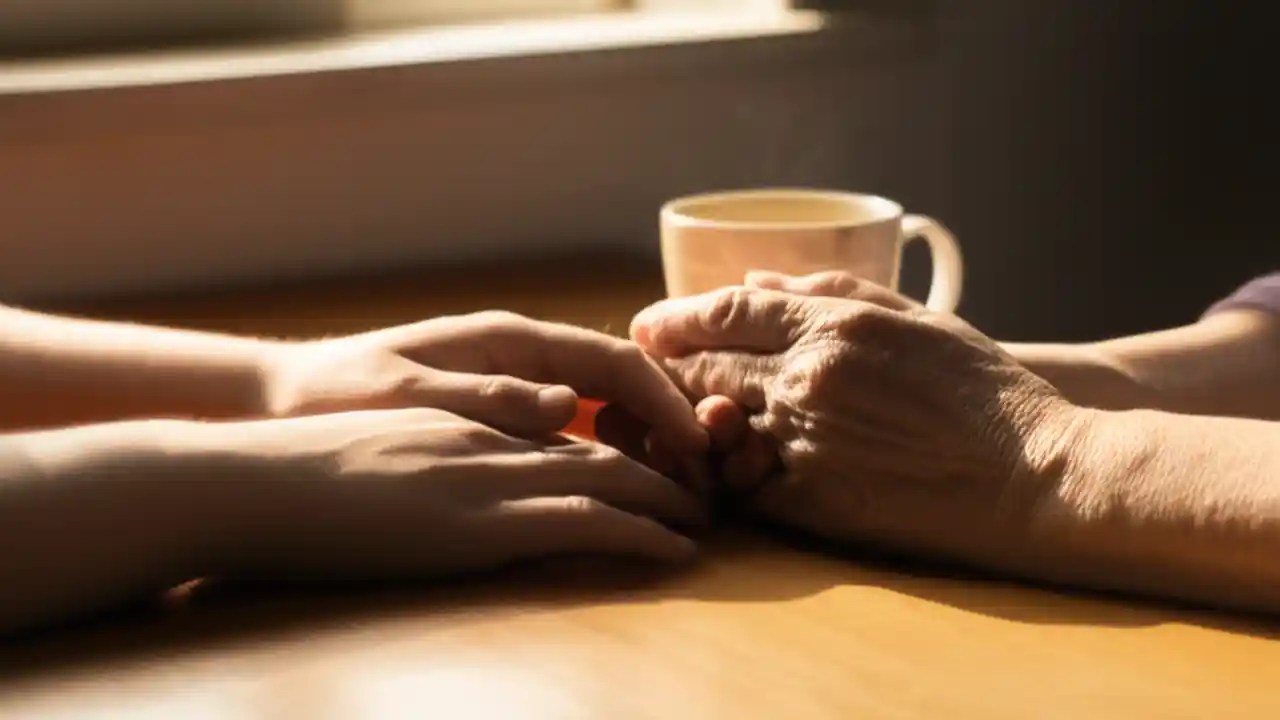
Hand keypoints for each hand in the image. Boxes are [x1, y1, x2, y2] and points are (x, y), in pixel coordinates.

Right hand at [198, 408, 701, 577]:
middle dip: (664, 462)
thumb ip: (451, 440)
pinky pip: (582, 520)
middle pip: (603, 439)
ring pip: (608, 474)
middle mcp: (489, 434)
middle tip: (709, 487)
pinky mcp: (480, 523)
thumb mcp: (388, 441)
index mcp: (467, 414)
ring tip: (709, 520)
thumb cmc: (302, 467)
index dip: (626, 432)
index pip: (569, 414)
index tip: (663, 458)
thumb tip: (505, 454)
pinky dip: (638, 531)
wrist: (251, 480)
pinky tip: (673, 548)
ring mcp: (488, 475)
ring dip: (668, 496)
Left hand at [259, 311, 706, 451]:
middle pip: (622, 375)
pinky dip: (610, 441)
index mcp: (508, 339)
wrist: (287, 392)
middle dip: (671, 417)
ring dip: (647, 431)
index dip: (664, 400)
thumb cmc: (341, 393)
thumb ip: (490, 398)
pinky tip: (619, 473)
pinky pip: (575, 416)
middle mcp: (521, 350)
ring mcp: (513, 373)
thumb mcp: (410, 396)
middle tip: (703, 473)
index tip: (696, 446)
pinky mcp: (500, 401)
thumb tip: (572, 402)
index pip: (613, 360)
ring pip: (605, 396)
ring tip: (676, 480)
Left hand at [630, 280, 1080, 568]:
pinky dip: (725, 472)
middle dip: (672, 368)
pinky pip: (742, 484)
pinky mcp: (813, 502)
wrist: (1035, 475)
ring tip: (680, 419)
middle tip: (650, 372)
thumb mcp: (917, 320)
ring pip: (715, 425)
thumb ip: (832, 291)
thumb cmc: (985, 392)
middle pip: (707, 367)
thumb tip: (755, 281)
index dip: (675, 318)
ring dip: (691, 420)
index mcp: (835, 326)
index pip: (725, 312)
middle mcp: (809, 378)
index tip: (647, 325)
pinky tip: (723, 468)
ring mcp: (806, 442)